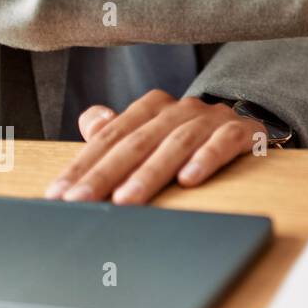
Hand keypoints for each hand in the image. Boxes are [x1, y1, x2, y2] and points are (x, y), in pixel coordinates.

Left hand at [44, 91, 266, 204]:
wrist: (247, 128)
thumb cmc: (189, 137)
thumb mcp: (151, 133)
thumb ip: (118, 130)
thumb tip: (91, 121)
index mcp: (154, 107)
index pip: (111, 135)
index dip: (84, 164)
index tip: (60, 193)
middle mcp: (181, 109)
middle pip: (139, 140)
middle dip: (107, 173)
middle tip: (83, 200)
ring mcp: (213, 119)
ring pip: (177, 143)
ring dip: (150, 172)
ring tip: (127, 199)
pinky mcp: (244, 131)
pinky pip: (224, 142)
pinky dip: (206, 159)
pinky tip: (189, 179)